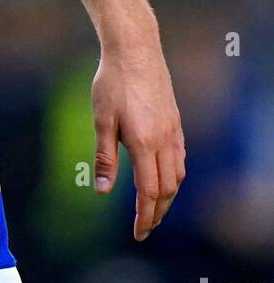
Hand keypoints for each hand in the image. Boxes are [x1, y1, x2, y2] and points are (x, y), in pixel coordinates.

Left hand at [92, 38, 185, 240]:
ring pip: (177, 175)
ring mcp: (174, 131)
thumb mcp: (102, 120)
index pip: (149, 192)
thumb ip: (104, 157)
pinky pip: (180, 158)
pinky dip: (174, 176)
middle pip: (167, 189)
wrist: (135, 49)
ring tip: (154, 209)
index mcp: (144, 143)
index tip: (138, 233)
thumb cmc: (112, 82)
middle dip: (157, 213)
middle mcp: (164, 140)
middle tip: (144, 228)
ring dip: (167, 197)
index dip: (144, 216)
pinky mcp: (176, 121)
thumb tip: (101, 191)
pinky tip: (163, 178)